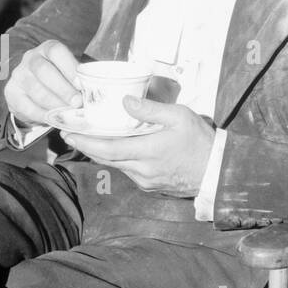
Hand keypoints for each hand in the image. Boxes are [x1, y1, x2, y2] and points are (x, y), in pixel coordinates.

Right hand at [3, 40, 81, 125]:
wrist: (32, 89)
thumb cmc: (58, 80)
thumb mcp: (68, 73)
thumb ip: (78, 79)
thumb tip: (95, 93)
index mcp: (47, 49)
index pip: (56, 52)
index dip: (69, 67)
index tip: (80, 84)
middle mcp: (30, 58)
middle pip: (44, 70)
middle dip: (62, 89)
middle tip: (77, 103)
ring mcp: (19, 75)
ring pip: (35, 89)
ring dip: (54, 104)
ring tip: (68, 113)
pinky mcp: (11, 92)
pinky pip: (26, 105)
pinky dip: (41, 114)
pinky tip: (53, 119)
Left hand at [61, 98, 215, 196]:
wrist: (217, 171)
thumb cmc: (200, 141)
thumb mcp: (179, 117)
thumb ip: (150, 110)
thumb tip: (124, 101)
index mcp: (148, 152)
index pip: (108, 149)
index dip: (85, 143)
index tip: (70, 134)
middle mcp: (142, 170)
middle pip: (106, 159)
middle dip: (86, 147)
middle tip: (70, 134)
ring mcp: (145, 180)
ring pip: (116, 165)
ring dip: (101, 153)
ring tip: (88, 138)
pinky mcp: (149, 185)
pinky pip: (127, 171)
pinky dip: (117, 159)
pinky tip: (114, 147)